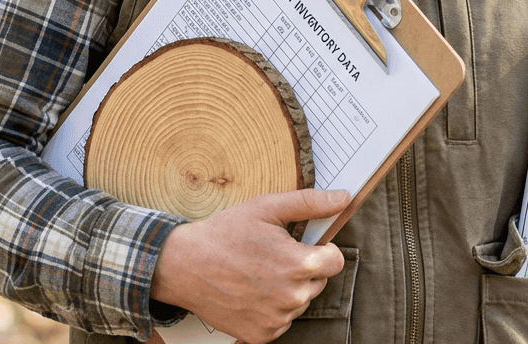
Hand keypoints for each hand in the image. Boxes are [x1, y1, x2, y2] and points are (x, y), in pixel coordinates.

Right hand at [150, 188, 349, 343]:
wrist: (185, 265)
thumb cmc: (225, 233)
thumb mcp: (267, 207)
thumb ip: (309, 203)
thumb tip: (342, 197)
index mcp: (298, 265)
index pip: (336, 262)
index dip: (323, 249)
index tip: (305, 244)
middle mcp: (292, 298)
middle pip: (318, 281)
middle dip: (303, 267)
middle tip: (273, 254)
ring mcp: (276, 320)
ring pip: (300, 301)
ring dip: (288, 287)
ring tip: (259, 271)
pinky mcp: (260, 336)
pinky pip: (282, 320)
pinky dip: (273, 307)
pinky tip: (253, 290)